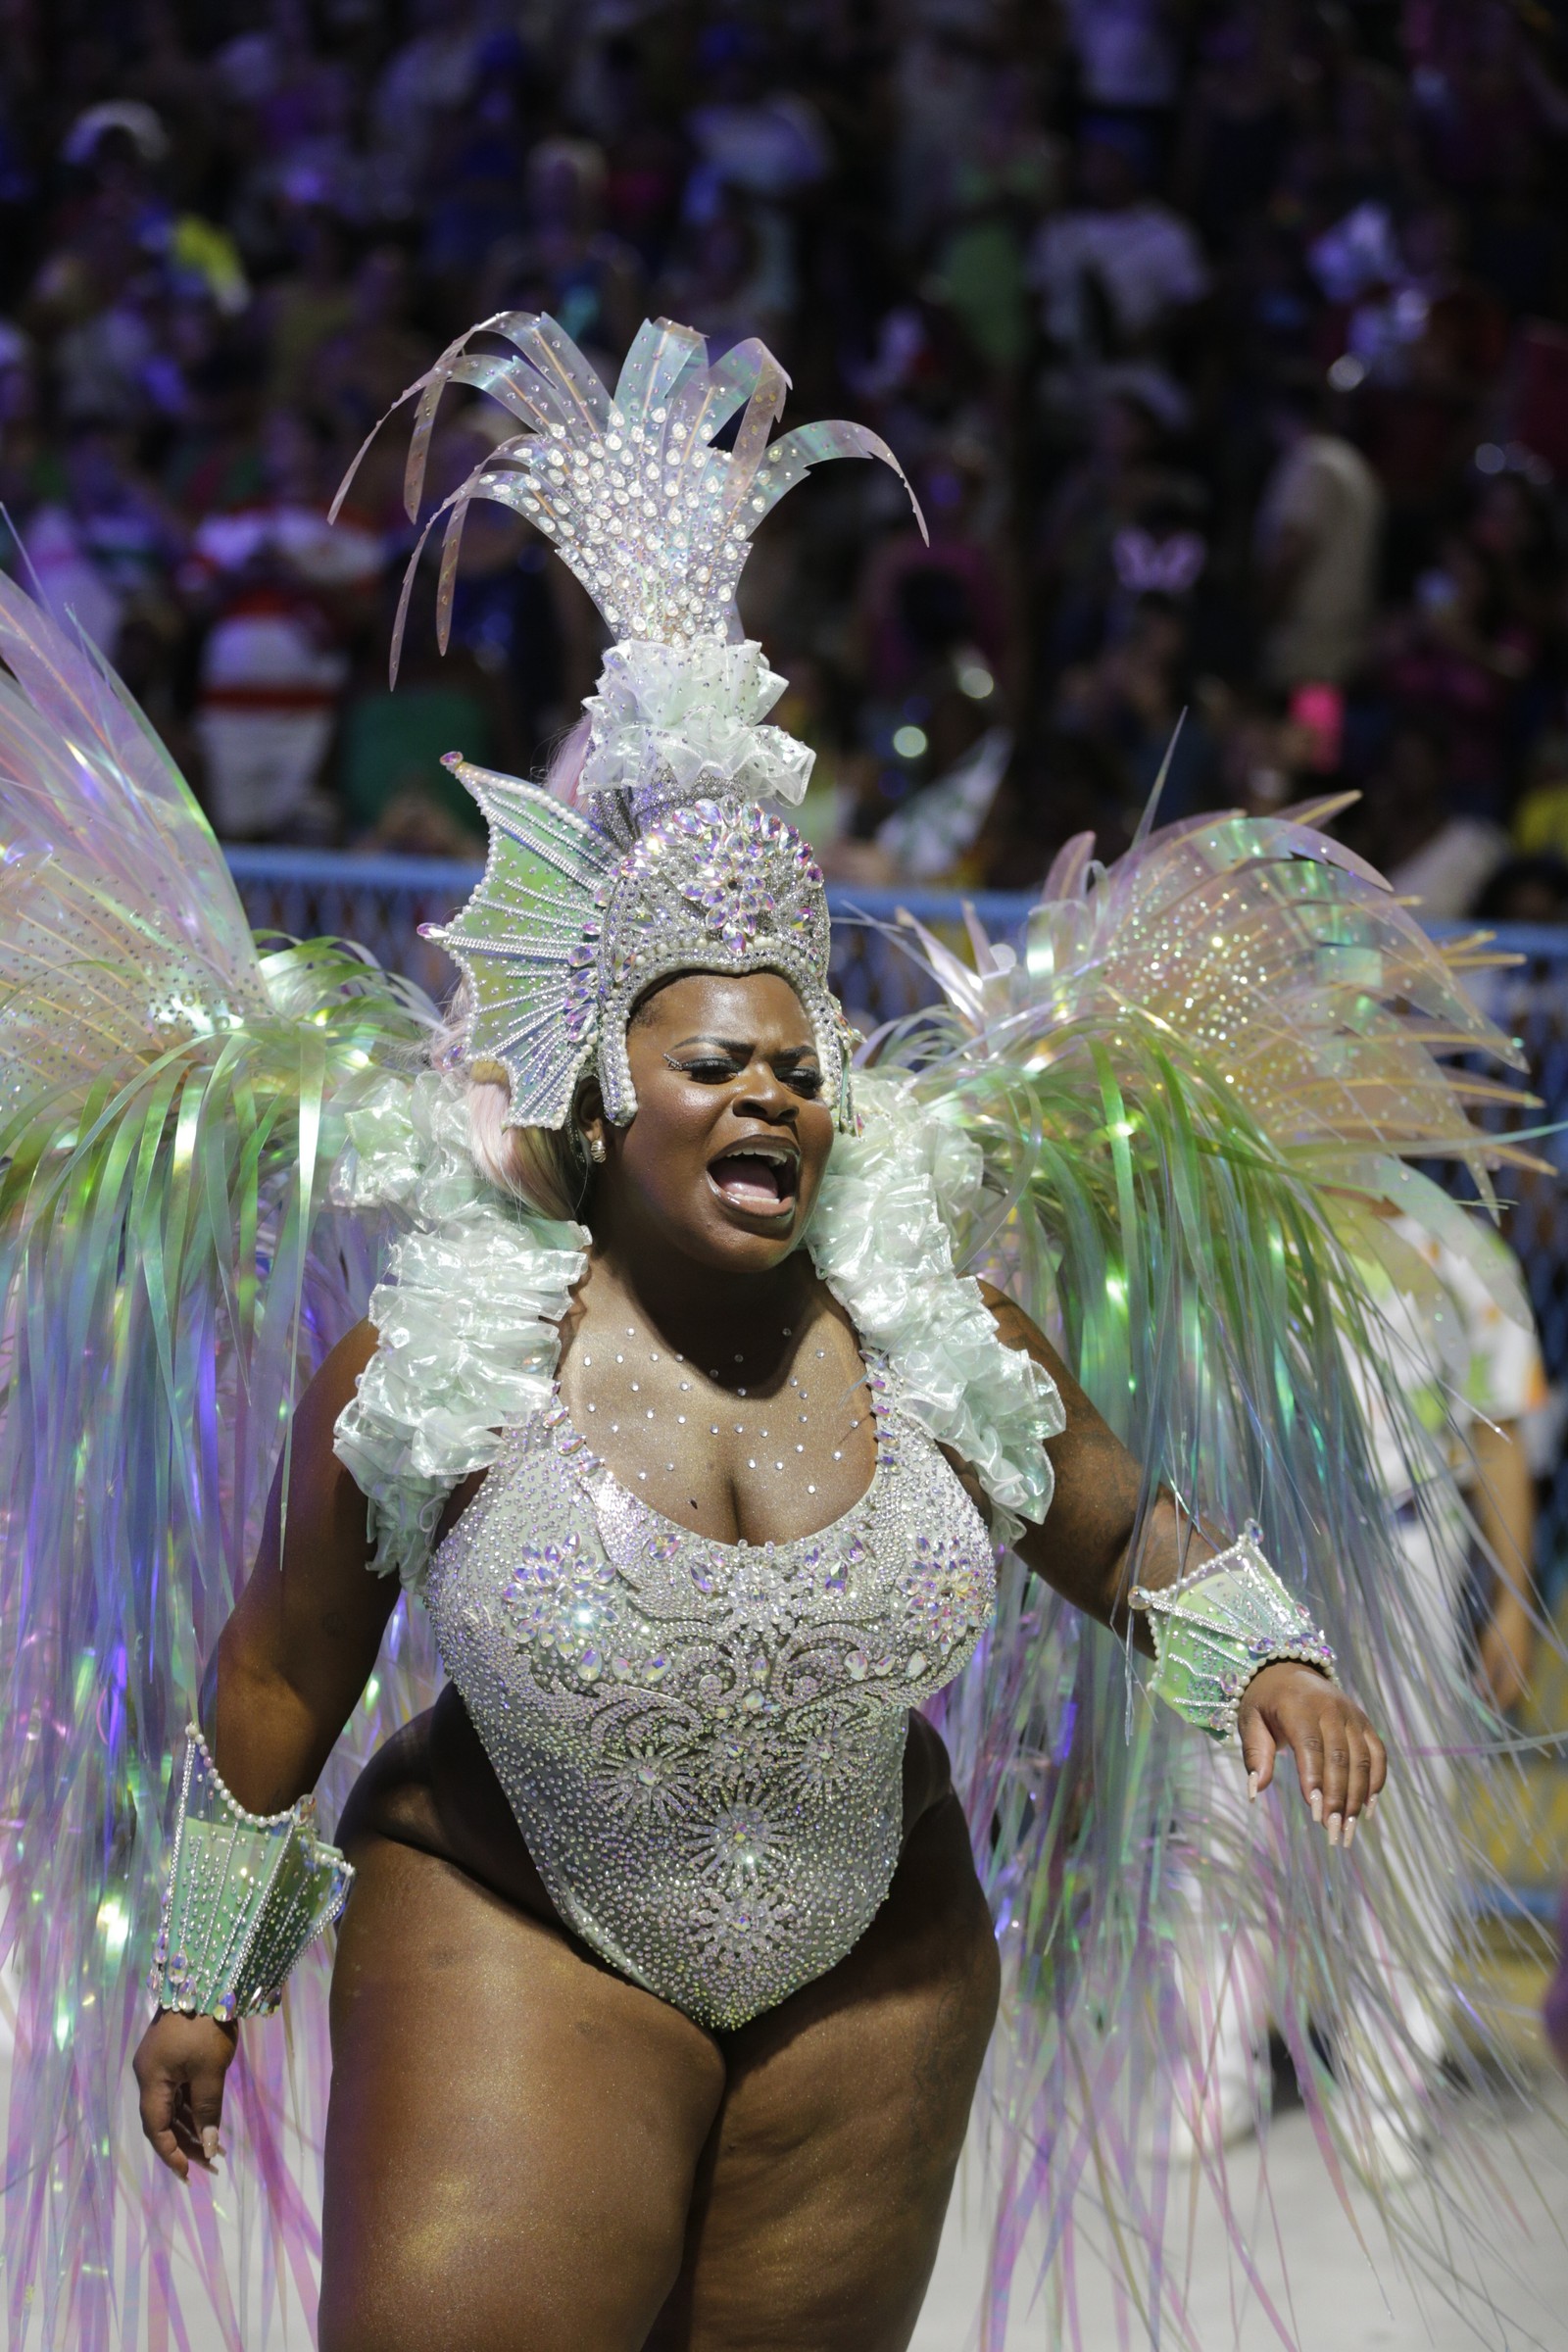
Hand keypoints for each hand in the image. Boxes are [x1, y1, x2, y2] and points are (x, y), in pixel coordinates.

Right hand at [133, 2009, 237, 2179]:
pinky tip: (209, 2120)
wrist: (206, 1981)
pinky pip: (178, 2090)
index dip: (170, 2152)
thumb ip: (207, 2110)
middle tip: (210, 2165)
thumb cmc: (206, 2028)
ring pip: (172, 2105)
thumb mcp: (210, 2071)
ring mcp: (160, 2063)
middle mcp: (149, 2075)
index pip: (155, 2128)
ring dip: (191, 2126)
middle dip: (185, 2143)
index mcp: (151, 2080)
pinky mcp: (171, 2054)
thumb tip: (209, 2147)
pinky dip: (192, 2107)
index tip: (189, 2173)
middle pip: (163, 2119)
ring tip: (216, 2149)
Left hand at [1237, 1661, 1386, 1848]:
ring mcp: (1352, 1714)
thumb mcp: (1250, 1722)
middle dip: (1338, 1798)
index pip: (1310, 1745)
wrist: (1288, 1672)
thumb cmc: (1265, 1704)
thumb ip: (1255, 1755)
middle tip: (1333, 1832)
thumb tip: (1255, 1790)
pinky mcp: (1364, 1723)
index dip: (1314, 1779)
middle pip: (1339, 1758)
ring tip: (1348, 1829)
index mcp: (1298, 1705)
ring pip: (1362, 1760)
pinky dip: (1376, 1782)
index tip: (1315, 1812)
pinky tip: (1367, 1810)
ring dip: (1358, 1798)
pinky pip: (1377, 1754)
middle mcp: (1331, 1707)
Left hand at [1479, 1595, 1533, 1716]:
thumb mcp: (1489, 1648)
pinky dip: (1501, 1678)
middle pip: (1510, 1691)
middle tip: (1481, 1705)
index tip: (1482, 1713)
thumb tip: (1479, 1692)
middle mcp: (1523, 1668)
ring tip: (1483, 1694)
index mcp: (1518, 1670)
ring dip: (1498, 1689)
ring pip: (1511, 1682)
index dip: (1495, 1706)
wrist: (1514, 1605)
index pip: (1507, 1696)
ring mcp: (1523, 1659)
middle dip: (1497, 1699)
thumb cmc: (1501, 1626)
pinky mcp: (1519, 1652)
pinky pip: (1511, 1672)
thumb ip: (1485, 1670)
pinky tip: (1492, 1676)